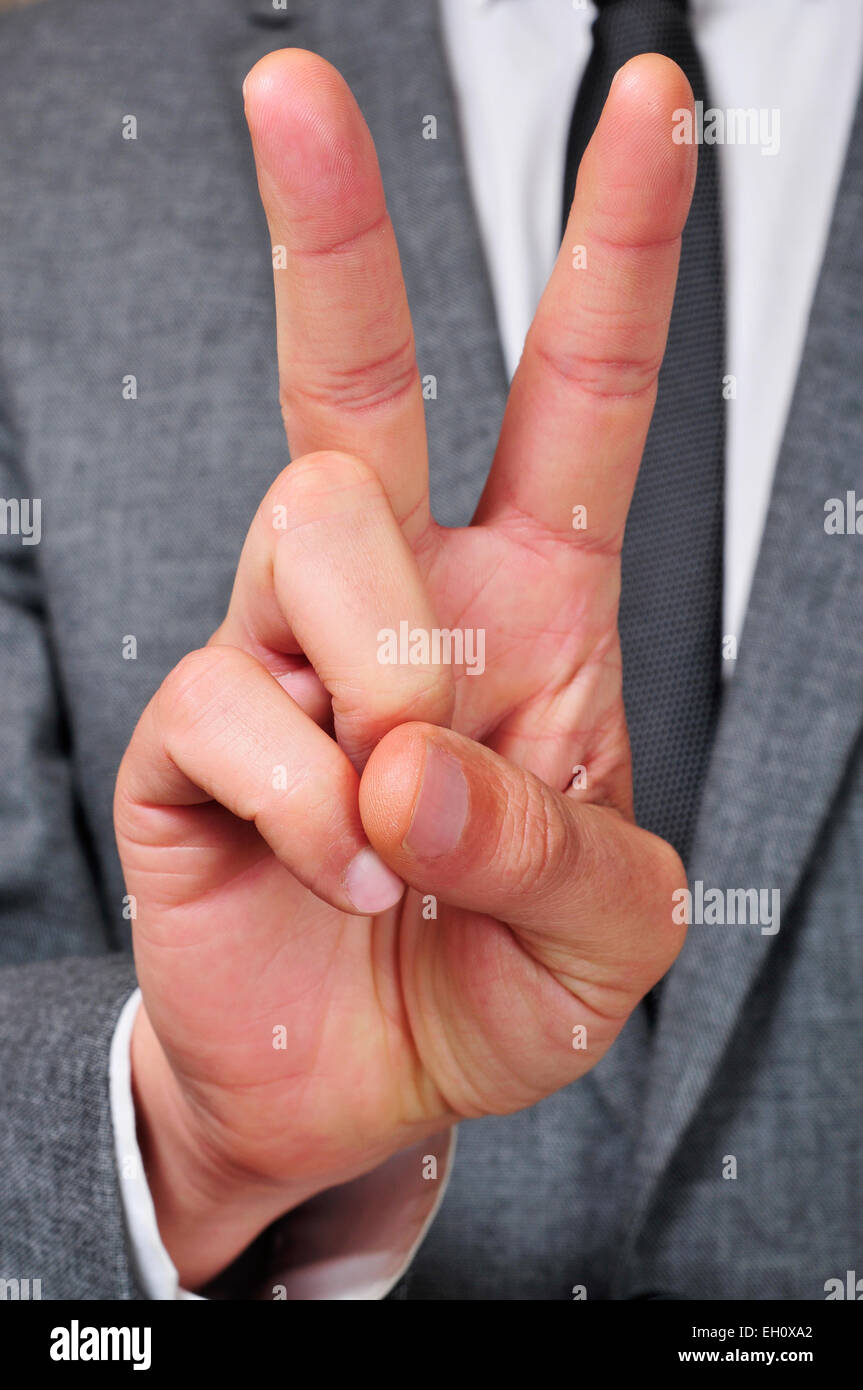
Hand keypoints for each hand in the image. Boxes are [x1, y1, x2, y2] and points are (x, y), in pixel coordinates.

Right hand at [114, 49, 690, 1288]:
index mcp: (527, 610)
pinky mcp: (198, 732)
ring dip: (382, 680)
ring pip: (309, 523)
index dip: (614, 251)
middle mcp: (397, 601)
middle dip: (332, 218)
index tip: (645, 105)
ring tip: (403, 822)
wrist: (360, 1084)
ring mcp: (284, 654)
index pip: (575, 398)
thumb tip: (417, 766)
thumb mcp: (606, 933)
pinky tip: (341, 864)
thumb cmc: (488, 981)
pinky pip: (237, 700)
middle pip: (355, 372)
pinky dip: (314, 805)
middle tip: (289, 90)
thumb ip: (558, 841)